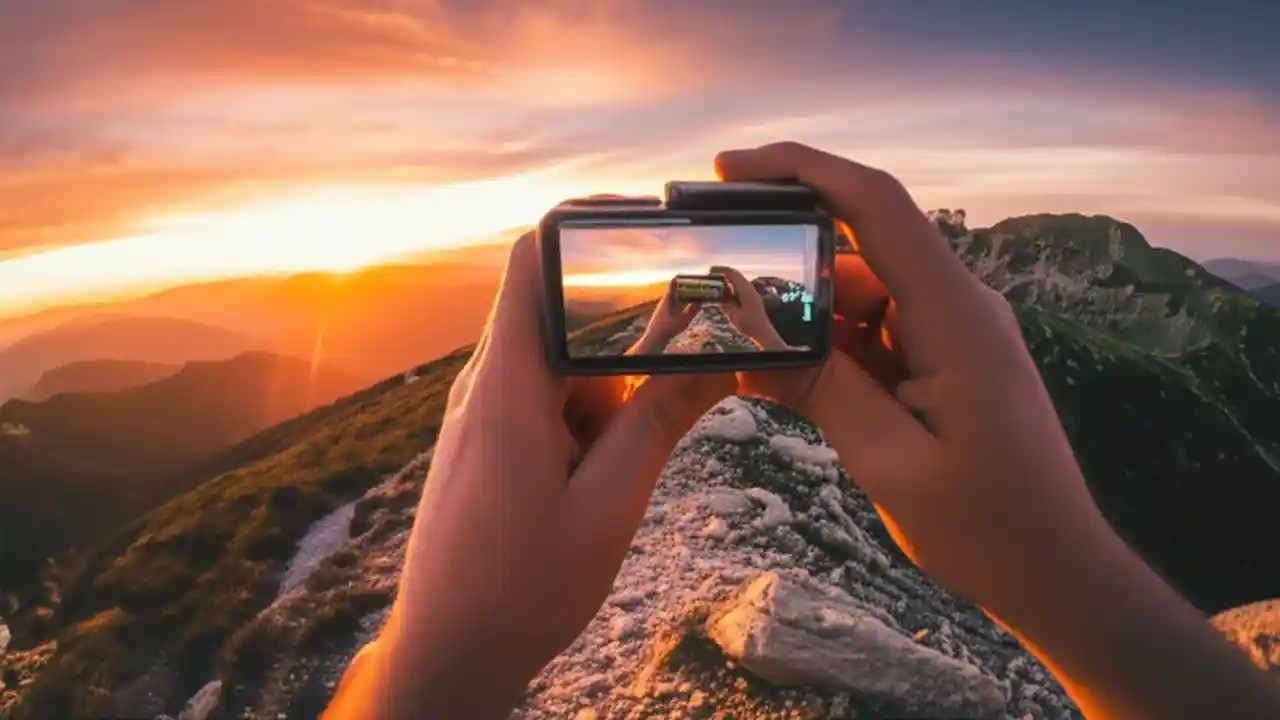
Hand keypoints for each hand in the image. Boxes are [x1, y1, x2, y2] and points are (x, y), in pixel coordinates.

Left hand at [323, 234, 733, 718]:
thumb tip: (717, 356)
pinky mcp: (489, 445)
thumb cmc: (518, 590)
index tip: (649, 224)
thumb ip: (660, 422)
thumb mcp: (609, 505)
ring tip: (623, 470)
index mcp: (505, 388)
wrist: (445, 654)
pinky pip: (548, 407)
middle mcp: (485, 388)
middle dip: (626, 351)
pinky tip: (599, 484)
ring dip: (609, 404)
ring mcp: (484, 417)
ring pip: (562, 371)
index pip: (532, 263)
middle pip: (565, 322)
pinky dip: (587, 428)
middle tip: (675, 383)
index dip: (586, 225)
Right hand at [708, 265, 789, 350]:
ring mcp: (752, 292)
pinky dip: (732, 287)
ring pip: (739, 281)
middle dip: (723, 273)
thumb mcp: (733, 315)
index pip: (732, 274)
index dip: (721, 270)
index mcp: (745, 290)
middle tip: (711, 275)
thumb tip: (718, 297)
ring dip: (728, 280)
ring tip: (716, 283)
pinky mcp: (753, 298)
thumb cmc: (749, 325)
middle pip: (736, 275)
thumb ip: (725, 305)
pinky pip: (741, 287)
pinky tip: (725, 293)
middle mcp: (750, 288)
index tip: (710, 270)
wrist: (763, 332)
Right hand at [717, 142, 1279, 719]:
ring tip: (738, 338)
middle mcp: (957, 307)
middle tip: (714, 272)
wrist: (1055, 567)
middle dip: (784, 252)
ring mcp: (952, 332)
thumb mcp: (888, 461)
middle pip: (859, 245)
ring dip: (802, 309)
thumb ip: (821, 388)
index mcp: (955, 317)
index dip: (804, 170)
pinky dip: (827, 344)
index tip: (731, 168)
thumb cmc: (987, 525)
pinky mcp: (943, 360)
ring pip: (860, 292)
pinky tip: (783, 370)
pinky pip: (874, 330)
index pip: (876, 207)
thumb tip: (749, 344)